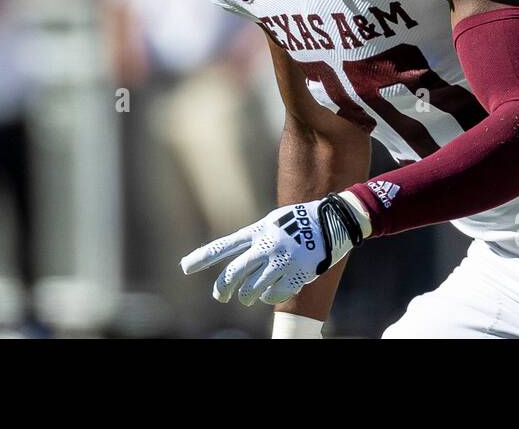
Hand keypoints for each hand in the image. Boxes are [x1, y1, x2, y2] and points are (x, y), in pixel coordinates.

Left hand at [181, 194, 365, 305]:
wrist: (333, 222)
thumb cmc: (299, 222)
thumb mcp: (273, 222)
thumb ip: (254, 239)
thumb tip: (234, 259)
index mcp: (258, 231)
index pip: (224, 246)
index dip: (203, 257)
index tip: (184, 267)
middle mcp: (267, 246)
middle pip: (234, 273)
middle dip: (222, 288)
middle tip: (220, 296)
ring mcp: (282, 262)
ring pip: (252, 289)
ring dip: (247, 296)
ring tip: (247, 296)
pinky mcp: (296, 275)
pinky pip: (274, 296)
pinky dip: (269, 297)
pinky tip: (269, 294)